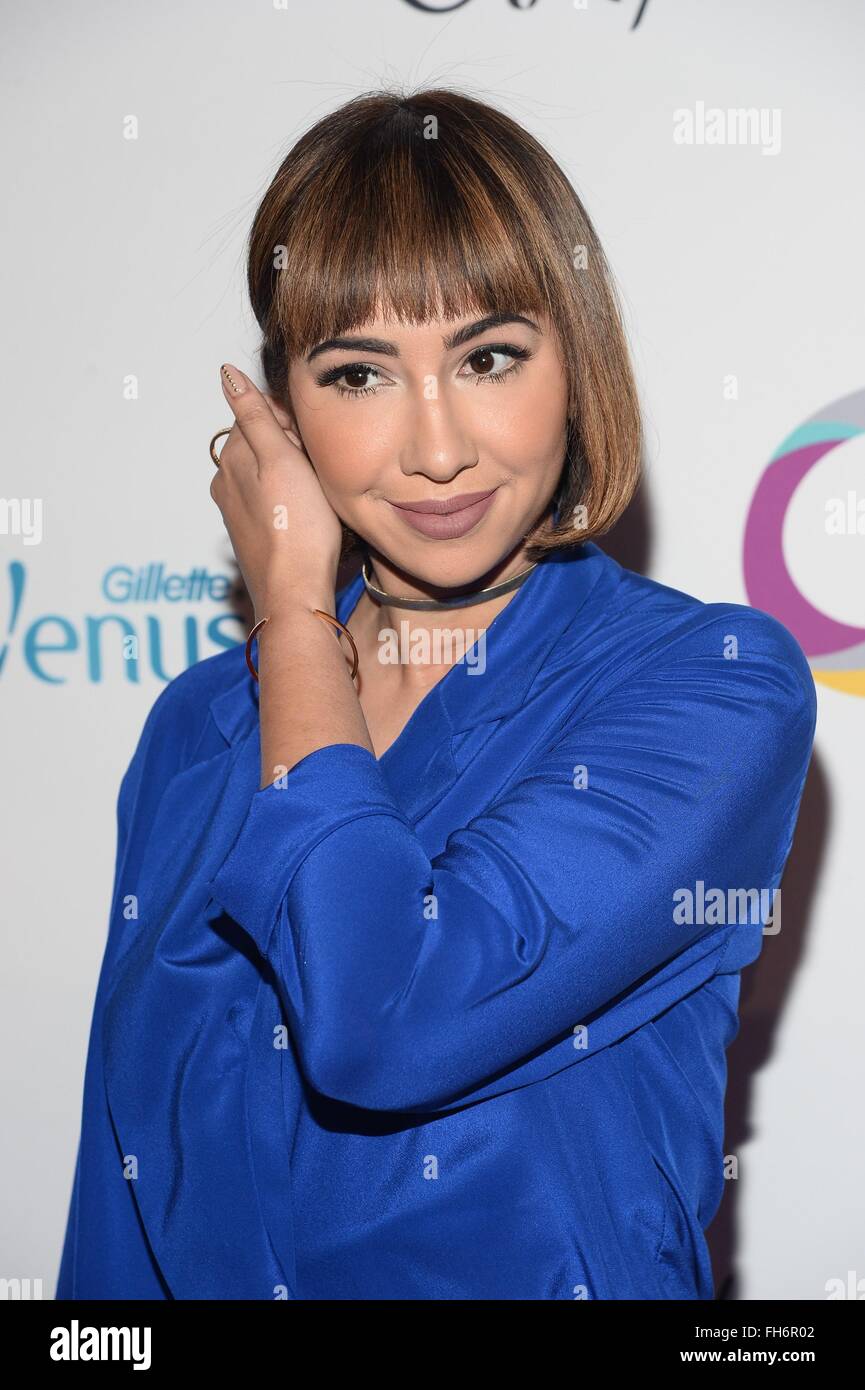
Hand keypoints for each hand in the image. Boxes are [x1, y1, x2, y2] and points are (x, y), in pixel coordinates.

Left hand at [210, 364, 342, 619]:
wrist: (295, 592)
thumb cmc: (297, 528)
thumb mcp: (280, 459)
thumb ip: (255, 414)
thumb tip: (226, 373)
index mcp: (231, 457)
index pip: (261, 413)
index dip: (294, 424)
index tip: (311, 447)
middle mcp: (225, 481)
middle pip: (264, 442)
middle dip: (293, 448)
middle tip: (316, 475)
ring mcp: (236, 509)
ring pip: (269, 471)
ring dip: (293, 474)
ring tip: (314, 497)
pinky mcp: (251, 532)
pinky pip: (271, 499)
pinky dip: (289, 499)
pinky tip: (306, 517)